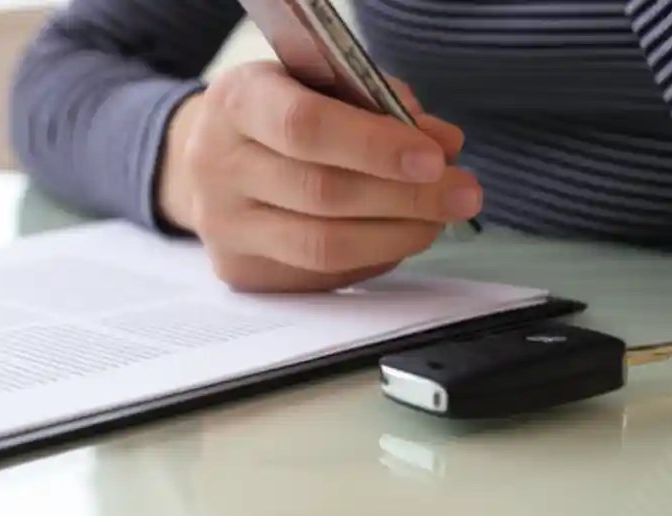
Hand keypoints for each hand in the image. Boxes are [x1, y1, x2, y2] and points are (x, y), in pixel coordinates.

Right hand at [157, 61, 480, 291]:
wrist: (209, 157)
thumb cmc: (280, 114)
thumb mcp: (323, 84)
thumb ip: (382, 104)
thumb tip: (443, 147)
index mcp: (236, 102)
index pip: (306, 127)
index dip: (375, 146)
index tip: (435, 159)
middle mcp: (218, 167)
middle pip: (322, 192)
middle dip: (407, 197)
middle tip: (462, 194)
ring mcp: (224, 227)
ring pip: (322, 246)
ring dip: (397, 235)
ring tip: (438, 220)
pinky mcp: (240, 271)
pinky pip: (321, 275)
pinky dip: (372, 258)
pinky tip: (394, 237)